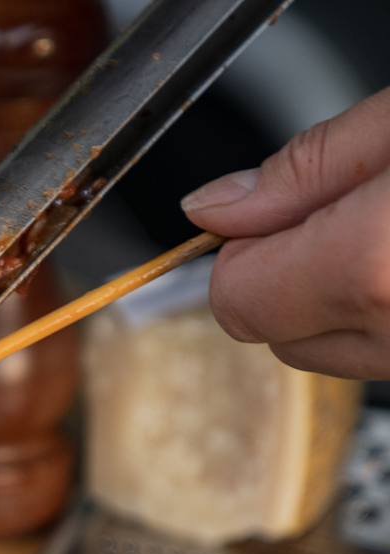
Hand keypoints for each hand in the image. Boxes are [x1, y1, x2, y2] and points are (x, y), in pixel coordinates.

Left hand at [183, 85, 389, 379]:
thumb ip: (300, 170)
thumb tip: (212, 207)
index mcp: (371, 268)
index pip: (235, 301)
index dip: (244, 249)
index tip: (277, 209)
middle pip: (277, 337)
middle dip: (288, 277)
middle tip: (348, 212)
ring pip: (332, 350)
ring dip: (337, 299)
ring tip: (383, 232)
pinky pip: (381, 351)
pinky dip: (381, 311)